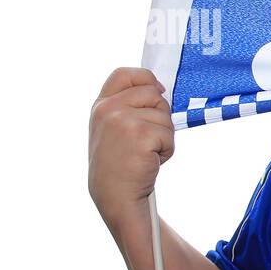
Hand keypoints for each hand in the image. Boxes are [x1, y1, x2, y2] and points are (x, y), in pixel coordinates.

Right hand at [88, 67, 173, 227]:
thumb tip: (159, 88)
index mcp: (100, 105)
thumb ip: (127, 106)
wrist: (115, 195)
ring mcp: (123, 120)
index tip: (158, 91)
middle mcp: (108, 109)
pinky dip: (166, 150)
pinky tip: (149, 161)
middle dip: (160, 116)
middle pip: (154, 94)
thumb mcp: (113, 129)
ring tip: (145, 153)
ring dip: (164, 137)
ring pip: (165, 116)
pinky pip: (169, 134)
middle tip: (148, 139)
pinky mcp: (141, 133)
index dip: (146, 79)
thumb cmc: (119, 165)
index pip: (125, 74)